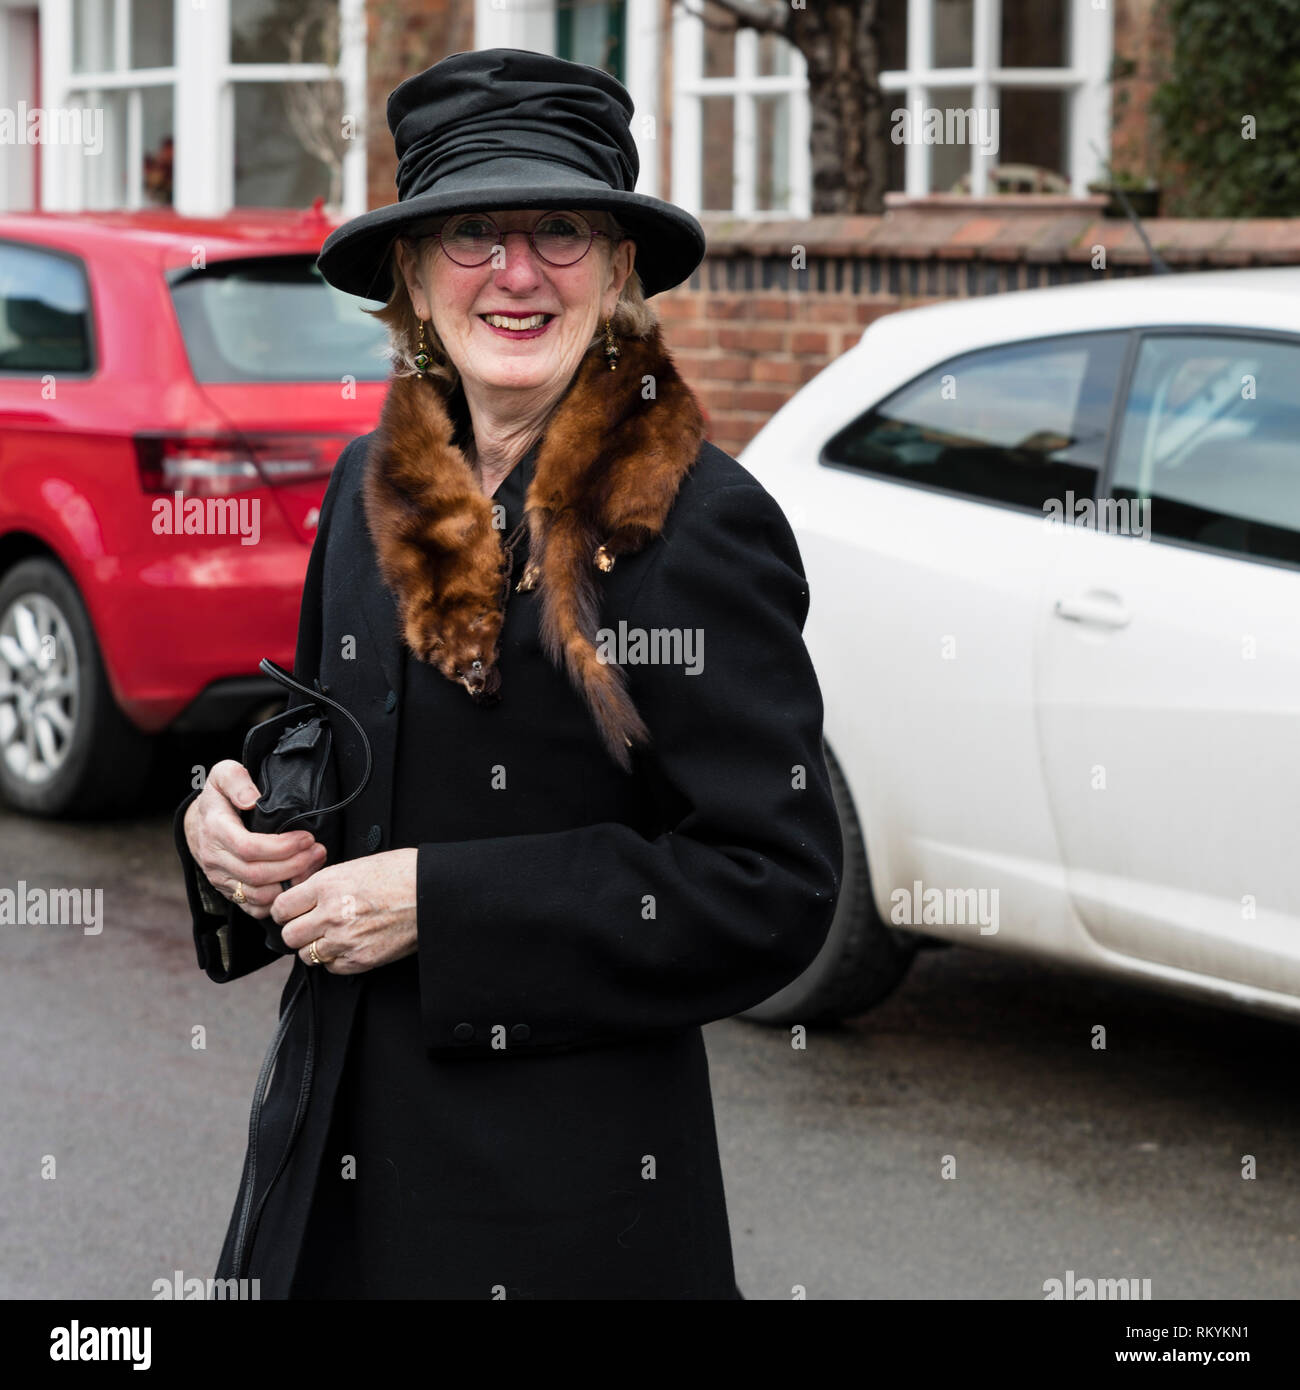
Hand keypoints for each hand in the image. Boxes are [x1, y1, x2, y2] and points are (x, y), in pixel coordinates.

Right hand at [184, 760, 326, 919]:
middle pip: (257, 874)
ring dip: (291, 883)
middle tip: (318, 850)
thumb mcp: (223, 775)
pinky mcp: (230, 893)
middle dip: (294, 865)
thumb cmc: (219, 797)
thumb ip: (236, 780)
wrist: (200, 823)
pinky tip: (298, 881)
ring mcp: (221, 879)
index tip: (306, 836)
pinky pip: (255, 908)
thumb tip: (251, 800)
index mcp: (215, 830)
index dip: (282, 846)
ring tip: (313, 863)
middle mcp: (215, 859)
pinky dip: (280, 900)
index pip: (249, 847)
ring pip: (259, 895)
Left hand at [273, 848, 419, 974]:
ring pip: (306, 955)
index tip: (291, 912)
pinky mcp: (362, 959)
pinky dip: (335, 960)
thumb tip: (305, 897)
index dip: (284, 911)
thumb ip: (326, 884)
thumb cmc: (401, 873)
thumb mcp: (356, 866)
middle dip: (297, 931)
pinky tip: (349, 945)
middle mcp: (331, 913)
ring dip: (315, 947)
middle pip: (289, 936)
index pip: (281, 908)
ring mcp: (346, 939)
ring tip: (331, 936)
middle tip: (309, 926)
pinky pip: (332, 968)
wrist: (433, 891)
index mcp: (328, 885)